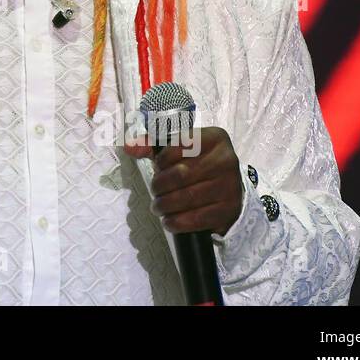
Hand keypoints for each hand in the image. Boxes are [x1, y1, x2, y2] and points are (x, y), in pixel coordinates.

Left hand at [124, 126, 243, 235]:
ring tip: (158, 206)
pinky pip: (198, 218)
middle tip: (155, 191)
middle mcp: (226, 160)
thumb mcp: (179, 149)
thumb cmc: (197, 164)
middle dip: (160, 185)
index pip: (180, 145)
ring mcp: (230, 186)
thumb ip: (152, 145)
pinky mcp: (229, 210)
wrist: (228, 189)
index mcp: (214, 138)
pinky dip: (178, 222)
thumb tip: (129, 146)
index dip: (162, 159)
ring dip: (166, 205)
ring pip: (188, 197)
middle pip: (182, 174)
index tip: (158, 167)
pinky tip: (169, 221)